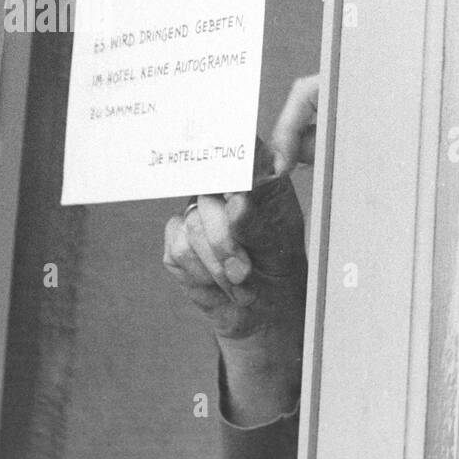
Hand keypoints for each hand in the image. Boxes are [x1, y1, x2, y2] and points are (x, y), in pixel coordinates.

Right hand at [163, 137, 306, 340]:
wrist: (265, 310)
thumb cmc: (279, 267)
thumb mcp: (280, 246)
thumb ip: (258, 223)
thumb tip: (237, 201)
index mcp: (257, 178)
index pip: (239, 148)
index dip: (231, 161)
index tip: (235, 185)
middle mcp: (223, 190)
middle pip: (207, 195)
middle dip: (226, 240)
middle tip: (246, 270)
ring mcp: (197, 213)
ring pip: (193, 227)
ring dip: (218, 265)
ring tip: (240, 281)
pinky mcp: (178, 241)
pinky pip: (178, 249)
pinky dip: (201, 273)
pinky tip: (217, 281)